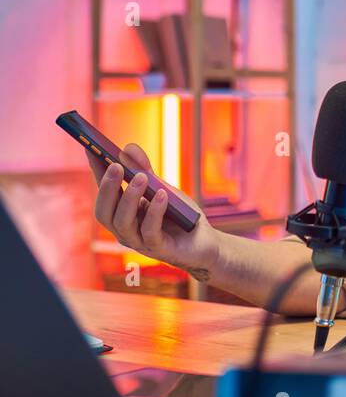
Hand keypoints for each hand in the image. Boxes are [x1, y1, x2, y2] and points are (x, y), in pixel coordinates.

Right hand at [87, 142, 219, 278]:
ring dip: (130, 198)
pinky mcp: (159, 248)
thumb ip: (144, 170)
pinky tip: (161, 195)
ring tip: (141, 177)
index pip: (103, 193)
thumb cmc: (180, 215)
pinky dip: (154, 211)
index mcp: (122, 214)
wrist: (204, 240)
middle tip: (115, 166)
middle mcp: (125, 230)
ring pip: (123, 223)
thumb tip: (127, 148)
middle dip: (108, 188)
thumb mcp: (162, 187)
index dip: (96, 172)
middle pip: (104, 213)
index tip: (91, 148)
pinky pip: (150, 231)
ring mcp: (140, 242)